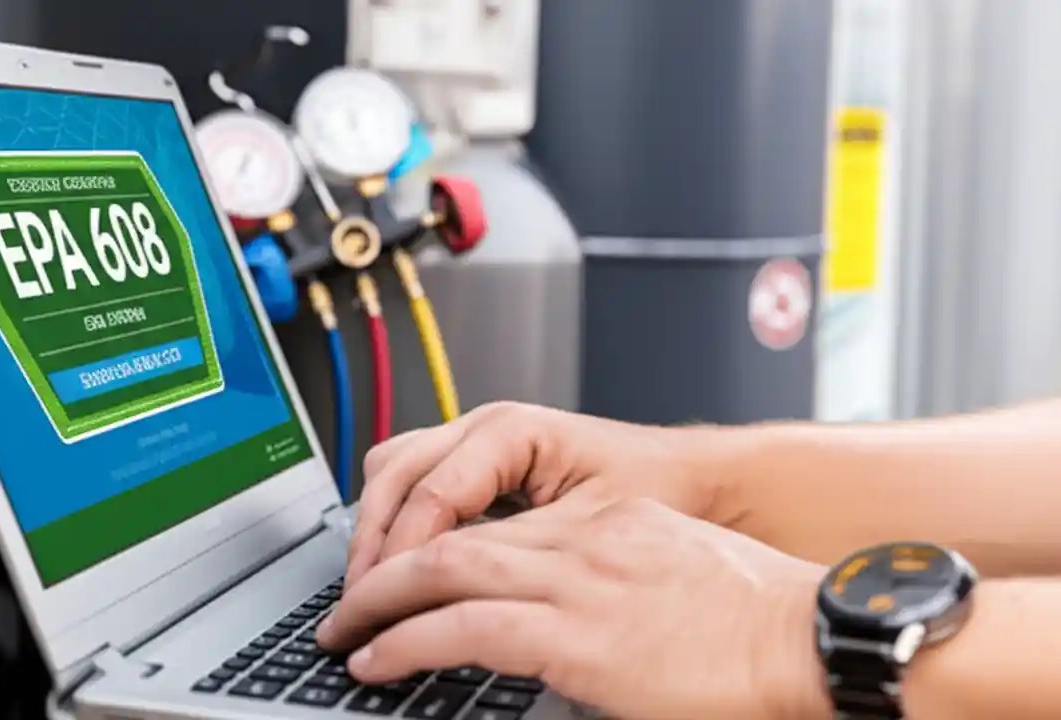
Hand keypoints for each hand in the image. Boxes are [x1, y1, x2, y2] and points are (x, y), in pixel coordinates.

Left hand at [319, 499, 830, 719]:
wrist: (812, 638)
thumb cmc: (763, 623)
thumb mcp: (680, 580)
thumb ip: (620, 586)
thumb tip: (581, 624)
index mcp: (607, 524)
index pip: (497, 529)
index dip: (437, 550)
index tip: (408, 577)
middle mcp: (582, 538)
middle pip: (454, 537)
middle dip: (387, 568)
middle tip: (350, 598)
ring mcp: (578, 581)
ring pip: (444, 571)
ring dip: (379, 601)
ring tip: (342, 631)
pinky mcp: (577, 636)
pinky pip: (464, 627)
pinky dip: (407, 641)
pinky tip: (378, 659)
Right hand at [348, 402, 736, 587]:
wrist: (702, 480)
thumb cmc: (661, 492)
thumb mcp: (588, 530)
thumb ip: (516, 552)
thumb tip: (454, 586)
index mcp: (510, 433)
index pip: (428, 495)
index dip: (398, 557)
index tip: (377, 607)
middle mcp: (486, 429)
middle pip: (393, 475)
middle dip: (371, 543)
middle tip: (358, 605)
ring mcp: (479, 443)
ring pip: (394, 473)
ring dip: (378, 529)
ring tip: (373, 590)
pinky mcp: (482, 466)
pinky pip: (416, 482)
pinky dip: (399, 521)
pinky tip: (405, 566)